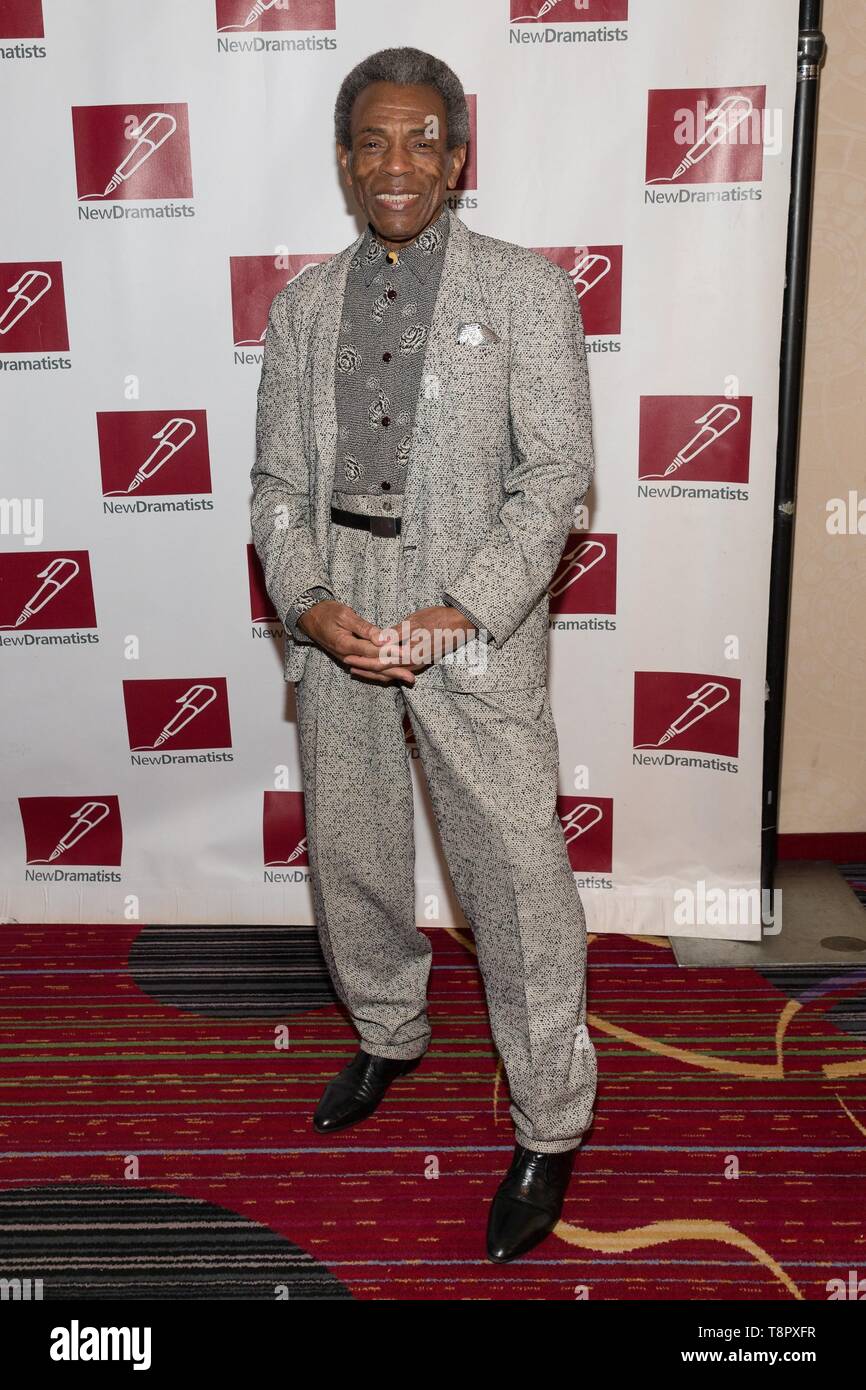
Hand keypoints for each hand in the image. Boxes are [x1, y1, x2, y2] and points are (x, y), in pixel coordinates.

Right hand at [298, 599, 417, 683]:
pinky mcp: (350, 658)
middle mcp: (347, 656)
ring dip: (391, 675)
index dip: (391, 653)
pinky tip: (393, 675)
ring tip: (408, 679)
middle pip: (375, 666)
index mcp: (345, 645)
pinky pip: (368, 669)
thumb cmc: (328, 613)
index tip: (408, 655)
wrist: (311, 618)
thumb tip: (382, 639)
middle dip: (395, 671)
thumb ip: (364, 628)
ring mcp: (348, 659)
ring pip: (372, 671)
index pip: (373, 651)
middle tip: (412, 677)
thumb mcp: (345, 615)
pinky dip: (381, 673)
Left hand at [343, 605, 476, 683]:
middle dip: (364, 668)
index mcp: (410, 655)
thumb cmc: (439, 619)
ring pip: (391, 672)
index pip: (380, 662)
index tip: (347, 657)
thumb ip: (395, 633)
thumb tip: (378, 641)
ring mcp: (417, 664)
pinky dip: (386, 669)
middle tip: (347, 664)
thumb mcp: (415, 622)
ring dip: (373, 671)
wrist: (461, 624)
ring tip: (358, 668)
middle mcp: (413, 664)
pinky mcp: (420, 661)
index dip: (362, 660)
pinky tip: (379, 665)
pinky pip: (399, 670)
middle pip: (383, 671)